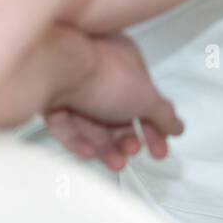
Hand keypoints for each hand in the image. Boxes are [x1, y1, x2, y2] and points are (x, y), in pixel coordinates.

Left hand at [45, 34, 183, 170]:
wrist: (54, 68)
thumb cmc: (100, 73)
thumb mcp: (146, 96)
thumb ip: (163, 114)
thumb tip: (176, 126)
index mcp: (122, 60)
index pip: (143, 97)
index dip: (154, 127)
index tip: (160, 150)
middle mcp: (93, 70)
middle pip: (114, 112)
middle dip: (126, 139)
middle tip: (132, 152)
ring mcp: (67, 82)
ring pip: (88, 121)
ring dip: (104, 146)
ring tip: (115, 162)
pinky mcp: (46, 95)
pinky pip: (64, 122)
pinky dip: (77, 140)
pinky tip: (88, 153)